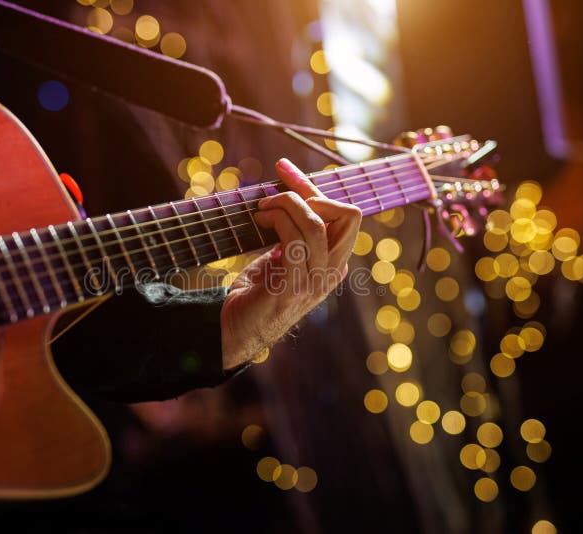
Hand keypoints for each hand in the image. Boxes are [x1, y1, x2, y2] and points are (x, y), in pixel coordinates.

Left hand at [220, 158, 361, 368]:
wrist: (234, 331)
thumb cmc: (256, 292)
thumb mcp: (284, 259)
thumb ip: (298, 237)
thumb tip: (295, 198)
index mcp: (334, 263)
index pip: (345, 214)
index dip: (314, 186)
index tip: (283, 168)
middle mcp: (331, 273)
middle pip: (349, 216)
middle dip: (309, 191)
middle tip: (276, 192)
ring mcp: (314, 283)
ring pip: (317, 224)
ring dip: (286, 205)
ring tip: (262, 208)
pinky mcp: (291, 288)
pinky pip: (294, 241)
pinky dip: (277, 221)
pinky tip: (260, 220)